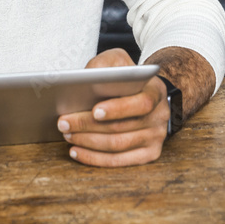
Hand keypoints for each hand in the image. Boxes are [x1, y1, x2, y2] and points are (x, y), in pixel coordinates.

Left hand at [56, 48, 169, 166]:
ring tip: (67, 134)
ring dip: (88, 142)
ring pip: (117, 146)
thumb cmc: (127, 79)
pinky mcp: (149, 154)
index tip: (94, 111)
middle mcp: (160, 116)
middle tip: (64, 122)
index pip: (141, 103)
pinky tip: (77, 151)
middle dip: (88, 126)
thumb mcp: (118, 62)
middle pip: (122, 127)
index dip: (118, 109)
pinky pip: (118, 161)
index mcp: (156, 91)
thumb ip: (105, 64)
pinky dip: (94, 158)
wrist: (145, 94)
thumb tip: (87, 78)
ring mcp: (156, 137)